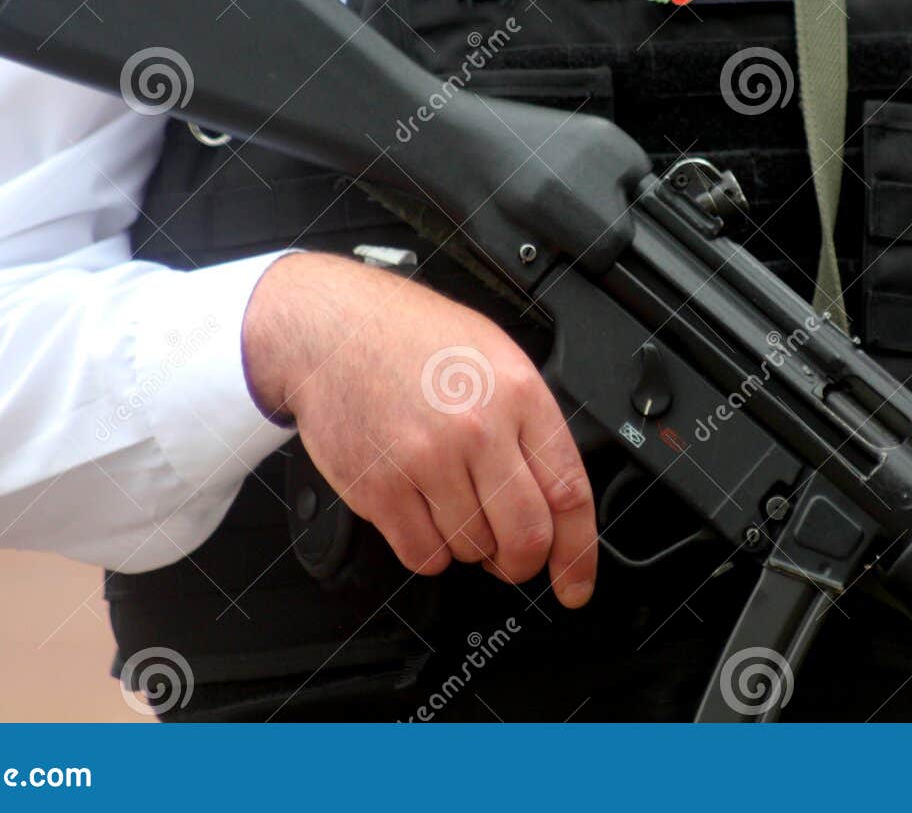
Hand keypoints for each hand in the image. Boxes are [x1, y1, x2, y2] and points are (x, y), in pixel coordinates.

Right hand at [242, 251, 596, 607]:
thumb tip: (555, 497)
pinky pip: (423, 554)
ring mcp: (425, 461)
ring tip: (450, 504)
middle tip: (510, 558)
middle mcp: (477, 429)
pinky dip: (428, 549)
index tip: (575, 583)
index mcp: (517, 394)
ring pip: (472, 550)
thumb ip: (529, 423)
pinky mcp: (379, 488)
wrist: (332, 329)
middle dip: (521, 563)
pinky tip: (421, 512)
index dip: (578, 551)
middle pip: (524, 536)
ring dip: (469, 547)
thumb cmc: (413, 339)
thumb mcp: (495, 357)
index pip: (568, 491)